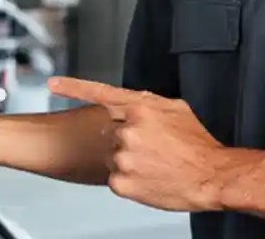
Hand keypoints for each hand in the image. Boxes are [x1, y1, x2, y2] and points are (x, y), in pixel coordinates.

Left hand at [49, 77, 226, 212]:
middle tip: (151, 148)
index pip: (99, 94)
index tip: (53, 83)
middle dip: (126, 138)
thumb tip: (134, 104)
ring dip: (128, 159)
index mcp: (140, 108)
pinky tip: (149, 177)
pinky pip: (115, 178)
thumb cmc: (198, 145)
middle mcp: (127, 130)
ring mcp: (122, 157)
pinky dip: (129, 179)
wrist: (211, 176)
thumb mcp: (176, 110)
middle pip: (111, 131)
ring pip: (113, 155)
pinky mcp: (120, 182)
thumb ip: (149, 104)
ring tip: (154, 163)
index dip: (72, 87)